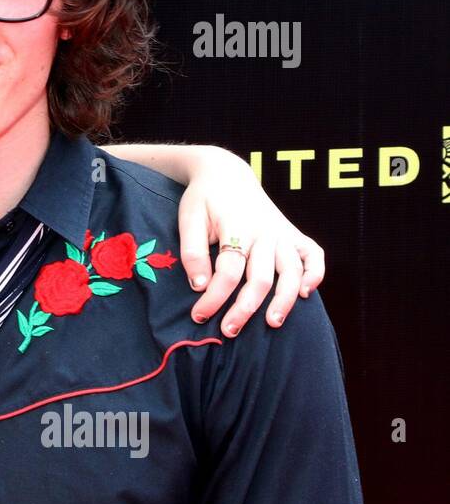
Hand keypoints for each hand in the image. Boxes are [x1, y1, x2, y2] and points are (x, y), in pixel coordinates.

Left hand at [178, 149, 324, 335]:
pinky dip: (315, 273)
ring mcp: (282, 233)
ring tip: (272, 324)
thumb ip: (192, 251)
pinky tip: (306, 293)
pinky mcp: (293, 234)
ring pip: (291, 272)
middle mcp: (265, 232)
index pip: (228, 271)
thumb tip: (200, 285)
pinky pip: (314, 254)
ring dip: (284, 300)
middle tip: (228, 331)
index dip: (214, 297)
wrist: (226, 173)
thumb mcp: (189, 219)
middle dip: (245, 308)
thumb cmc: (204, 200)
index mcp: (237, 227)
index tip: (199, 316)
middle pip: (260, 278)